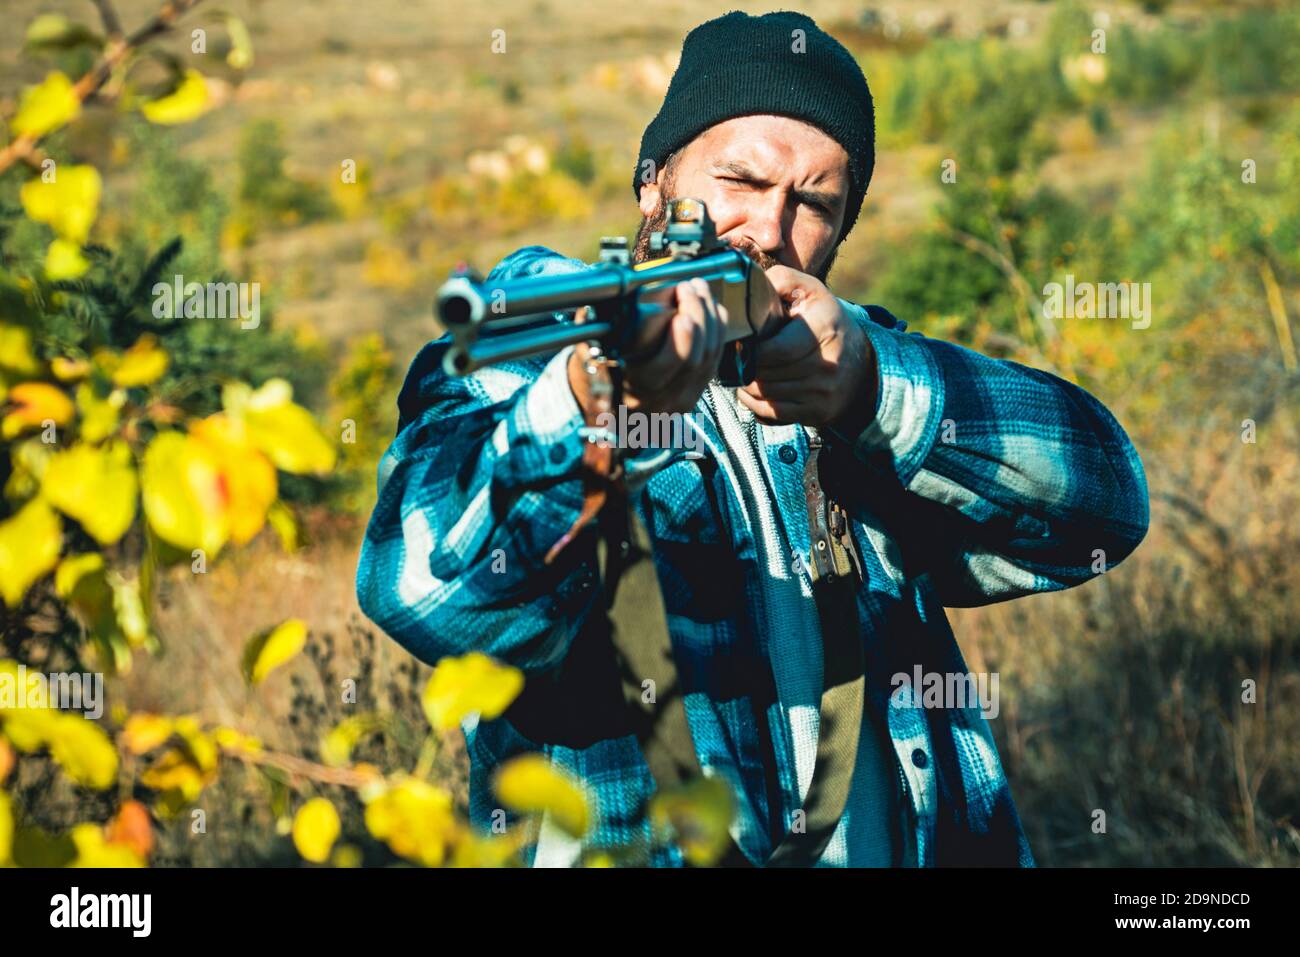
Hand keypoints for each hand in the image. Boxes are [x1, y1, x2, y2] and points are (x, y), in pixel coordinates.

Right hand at [568, 277, 725, 415]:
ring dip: (709, 317)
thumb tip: (608, 304)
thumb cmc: (597, 375)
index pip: (658, 370)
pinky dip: (717, 329)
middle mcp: (656, 401)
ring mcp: (679, 400)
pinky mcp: (695, 393)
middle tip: (688, 287)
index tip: (678, 312)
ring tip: (698, 288)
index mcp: (627, 392)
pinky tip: (711, 307)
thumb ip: (596, 330)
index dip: (676, 341)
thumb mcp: (588, 353)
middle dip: (696, 316)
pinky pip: (715, 359)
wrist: (608, 410)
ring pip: (707, 358)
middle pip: (690, 361)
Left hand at [737, 265, 877, 428]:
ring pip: (766, 394)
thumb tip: (751, 285)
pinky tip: (751, 389)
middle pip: (766, 374)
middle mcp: (828, 364)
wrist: (862, 364)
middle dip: (745, 366)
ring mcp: (823, 392)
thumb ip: (782, 280)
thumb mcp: (811, 291)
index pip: (775, 350)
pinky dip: (753, 403)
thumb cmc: (825, 322)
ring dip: (746, 385)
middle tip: (734, 358)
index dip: (751, 350)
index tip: (741, 342)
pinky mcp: (817, 413)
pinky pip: (772, 413)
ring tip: (742, 371)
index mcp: (825, 328)